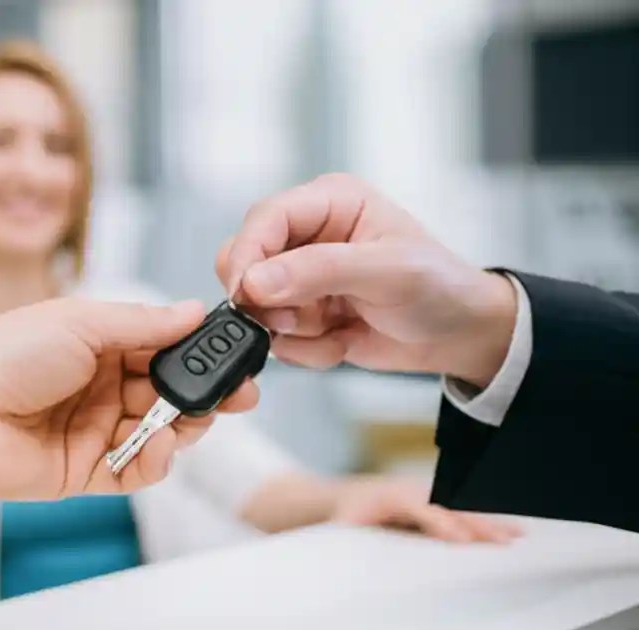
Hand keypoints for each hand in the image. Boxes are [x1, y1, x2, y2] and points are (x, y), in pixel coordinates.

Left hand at [0, 298, 258, 498]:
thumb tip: (193, 311)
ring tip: (188, 424)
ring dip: (182, 430)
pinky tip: (161, 449)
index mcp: (95, 345)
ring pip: (157, 435)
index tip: (235, 358)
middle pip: (167, 396)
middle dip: (203, 397)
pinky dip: (154, 463)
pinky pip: (133, 472)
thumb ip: (144, 324)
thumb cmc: (4, 354)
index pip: (161, 350)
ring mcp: (91, 431)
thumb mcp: (81, 322)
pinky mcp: (82, 472)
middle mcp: (96, 387)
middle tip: (236, 399)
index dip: (198, 356)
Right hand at [217, 173, 517, 386]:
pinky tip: (342, 340)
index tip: (246, 290)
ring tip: (337, 328)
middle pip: (245, 260)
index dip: (248, 253)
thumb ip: (319, 271)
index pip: (265, 218)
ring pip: (257, 306)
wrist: (461, 337)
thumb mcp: (387, 272)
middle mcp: (309, 236)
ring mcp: (302, 278)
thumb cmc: (440, 287)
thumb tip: (256, 281)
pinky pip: (276, 337)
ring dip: (293, 329)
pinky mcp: (303, 314)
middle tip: (296, 318)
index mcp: (330, 202)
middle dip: (267, 299)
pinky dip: (307, 349)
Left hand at [331, 479, 521, 542]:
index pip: (421, 508)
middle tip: (503, 541)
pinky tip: (511, 532)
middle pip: (451, 507)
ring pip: (464, 510)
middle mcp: (414, 492)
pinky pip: (465, 514)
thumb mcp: (341, 528)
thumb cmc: (345, 516)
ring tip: (518, 536)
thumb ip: (348, 538)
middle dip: (477, 524)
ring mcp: (429, 497)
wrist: (345, 497)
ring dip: (490, 523)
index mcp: (390, 496)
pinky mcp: (437, 506)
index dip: (441, 522)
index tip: (460, 539)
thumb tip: (349, 564)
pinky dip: (488, 523)